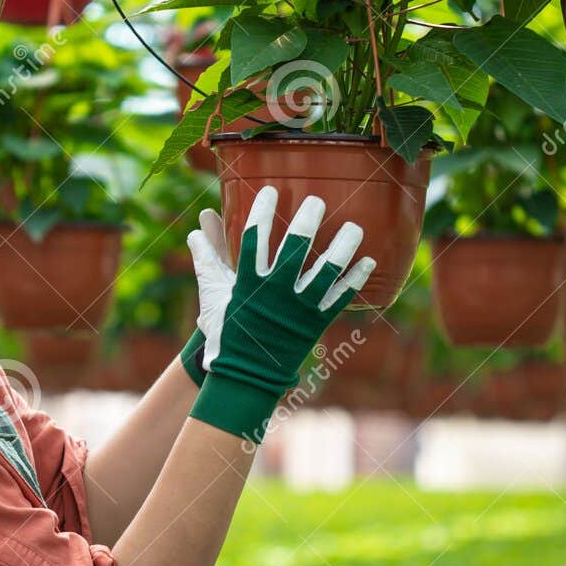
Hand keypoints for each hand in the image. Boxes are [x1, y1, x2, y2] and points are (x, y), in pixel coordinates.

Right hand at [189, 187, 374, 441]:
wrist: (244, 375)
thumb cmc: (225, 331)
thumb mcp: (213, 294)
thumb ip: (208, 258)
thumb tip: (196, 227)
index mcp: (247, 282)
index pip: (254, 238)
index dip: (262, 211)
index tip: (270, 190)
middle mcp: (275, 293)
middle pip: (294, 249)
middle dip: (307, 221)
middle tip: (317, 201)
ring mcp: (298, 309)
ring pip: (326, 271)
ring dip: (343, 247)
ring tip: (355, 227)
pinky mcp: (315, 324)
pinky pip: (340, 298)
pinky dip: (355, 280)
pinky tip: (369, 262)